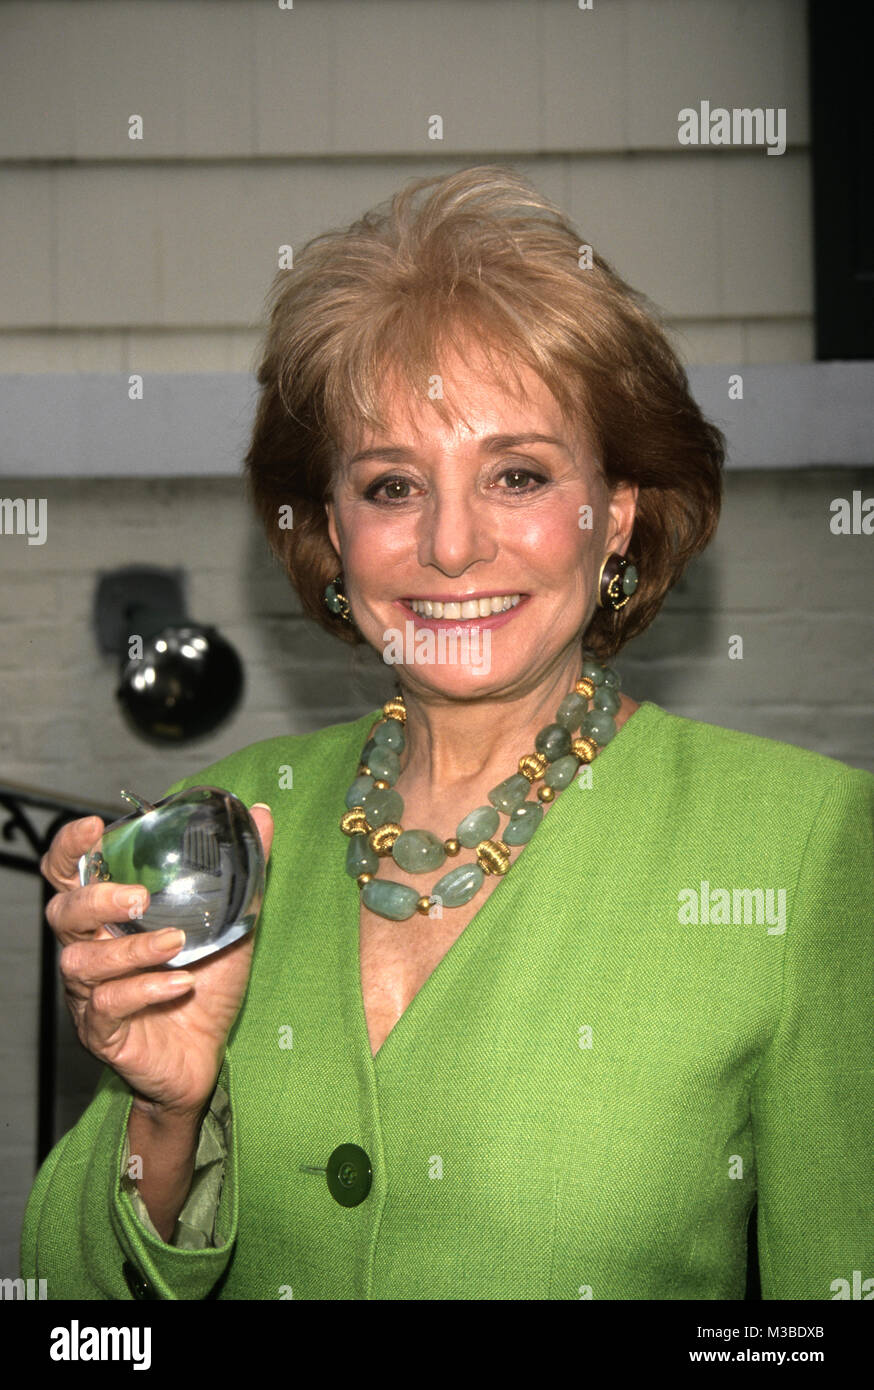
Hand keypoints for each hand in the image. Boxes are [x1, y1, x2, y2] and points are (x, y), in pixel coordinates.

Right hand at [41, 805, 273, 1119]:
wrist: (207, 1058)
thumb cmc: (206, 986)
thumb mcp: (232, 922)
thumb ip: (243, 869)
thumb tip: (262, 813)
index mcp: (110, 918)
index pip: (69, 875)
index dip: (70, 848)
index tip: (94, 828)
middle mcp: (90, 950)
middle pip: (63, 914)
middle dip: (96, 900)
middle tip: (139, 899)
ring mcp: (91, 994)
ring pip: (82, 962)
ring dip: (130, 949)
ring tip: (176, 943)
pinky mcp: (103, 1032)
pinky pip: (107, 1006)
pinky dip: (144, 990)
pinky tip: (179, 984)